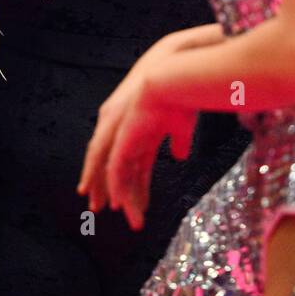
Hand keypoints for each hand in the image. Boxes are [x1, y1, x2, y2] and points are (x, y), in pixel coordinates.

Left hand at [78, 62, 196, 230]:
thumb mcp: (181, 127)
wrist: (175, 80)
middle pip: (117, 169)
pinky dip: (117, 188)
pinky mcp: (122, 139)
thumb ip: (178, 142)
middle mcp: (125, 134)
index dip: (136, 185)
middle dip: (115, 191)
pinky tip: (121, 205)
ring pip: (114, 173)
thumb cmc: (182, 97)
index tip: (139, 203)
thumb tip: (180, 156)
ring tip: (123, 216)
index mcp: (140, 131)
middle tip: (112, 211)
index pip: (134, 164)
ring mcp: (121, 136)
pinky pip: (115, 170)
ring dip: (119, 196)